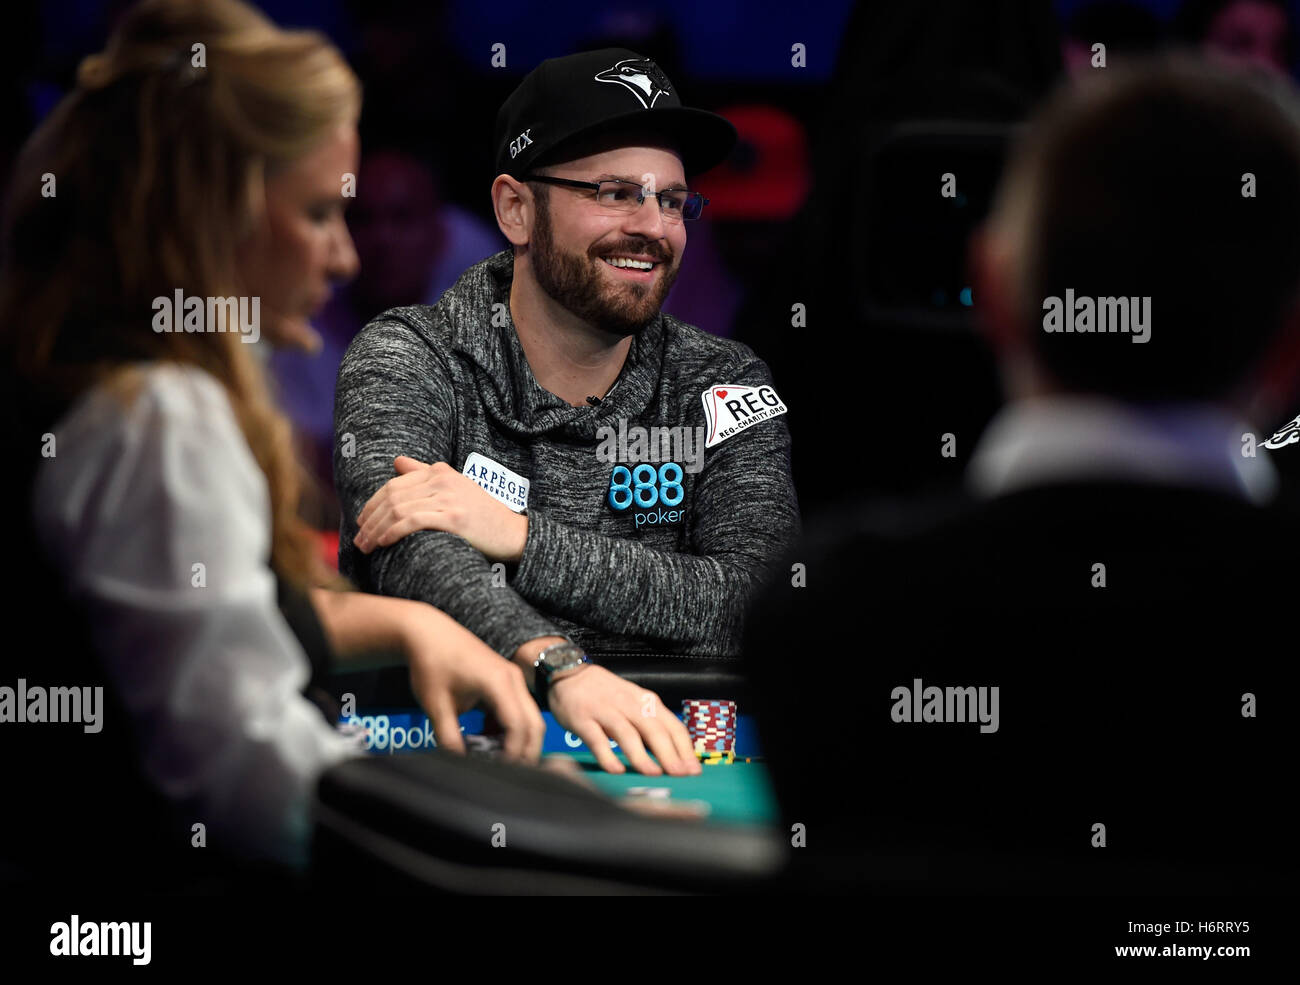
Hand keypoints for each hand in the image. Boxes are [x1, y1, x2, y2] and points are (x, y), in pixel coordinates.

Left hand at [354, 457, 527, 561]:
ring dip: (376, 529)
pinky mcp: (453, 517)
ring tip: (366, 546)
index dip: (372, 504)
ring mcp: (448, 497)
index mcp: (440, 471)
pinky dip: (393, 531)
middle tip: (358, 539)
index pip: (394, 484)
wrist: (512, 532)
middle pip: (392, 496)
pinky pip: (413, 521)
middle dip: (370, 519)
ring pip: (398, 509)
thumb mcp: (454, 488)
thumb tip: (397, 461)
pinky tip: (383, 542)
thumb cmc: (482, 514)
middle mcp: (442, 480)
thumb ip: (425, 473)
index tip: (361, 522)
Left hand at [403, 608, 545, 763]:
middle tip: (508, 774)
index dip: (512, 754)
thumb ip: (449, 737)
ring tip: (496, 759)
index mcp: (498, 683)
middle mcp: (512, 679)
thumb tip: (460, 763)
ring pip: (529, 718)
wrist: (428, 633)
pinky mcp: (506, 680)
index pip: (518, 726)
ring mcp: (511, 678)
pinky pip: (518, 710)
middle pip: (534, 724)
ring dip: (518, 741)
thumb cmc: (432, 662)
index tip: (499, 771)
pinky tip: (488, 738)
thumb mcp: (436, 705)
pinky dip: (510, 728)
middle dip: (525, 752)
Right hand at [547, 665, 700, 776]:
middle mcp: (629, 704)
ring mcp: (605, 711)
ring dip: (642, 755)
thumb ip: (651, 724)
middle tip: (681, 775)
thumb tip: (674, 755)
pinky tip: (616, 770)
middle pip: (653, 730)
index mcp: (646, 701)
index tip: (694, 770)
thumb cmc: (606, 694)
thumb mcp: (634, 702)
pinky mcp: (583, 719)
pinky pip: (597, 739)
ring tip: (654, 774)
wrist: (570, 672)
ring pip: (627, 734)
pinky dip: (607, 755)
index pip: (672, 725)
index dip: (684, 748)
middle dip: (669, 754)